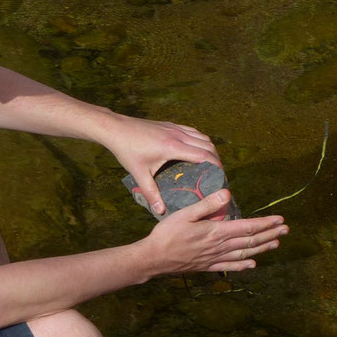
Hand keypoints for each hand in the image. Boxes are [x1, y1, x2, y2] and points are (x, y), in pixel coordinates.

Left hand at [105, 114, 221, 215]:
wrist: (116, 128)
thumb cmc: (127, 151)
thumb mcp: (139, 174)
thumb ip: (151, 193)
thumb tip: (161, 211)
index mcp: (173, 147)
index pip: (204, 154)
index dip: (216, 165)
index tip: (221, 177)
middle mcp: (178, 135)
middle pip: (208, 145)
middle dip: (216, 159)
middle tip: (216, 174)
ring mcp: (175, 128)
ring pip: (202, 136)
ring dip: (209, 148)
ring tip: (209, 164)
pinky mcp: (170, 125)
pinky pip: (192, 131)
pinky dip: (200, 140)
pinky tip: (196, 150)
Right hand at [140, 192, 286, 275]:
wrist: (154, 259)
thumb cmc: (166, 234)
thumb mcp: (185, 214)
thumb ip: (207, 205)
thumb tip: (228, 194)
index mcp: (216, 232)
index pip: (247, 227)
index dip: (265, 223)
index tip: (279, 219)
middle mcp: (219, 247)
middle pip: (250, 241)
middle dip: (269, 234)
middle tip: (285, 230)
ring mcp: (214, 258)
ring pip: (244, 253)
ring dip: (261, 248)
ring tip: (276, 243)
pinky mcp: (207, 267)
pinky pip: (230, 266)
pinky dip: (243, 265)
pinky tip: (252, 264)